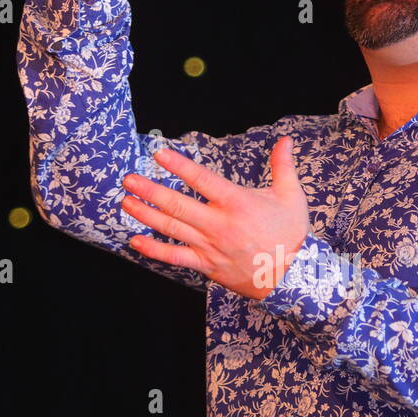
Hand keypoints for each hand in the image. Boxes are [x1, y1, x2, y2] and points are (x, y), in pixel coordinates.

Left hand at [120, 138, 309, 299]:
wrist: (291, 277)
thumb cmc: (290, 234)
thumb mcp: (291, 196)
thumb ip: (283, 166)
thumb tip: (285, 139)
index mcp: (237, 203)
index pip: (201, 179)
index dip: (179, 166)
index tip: (159, 154)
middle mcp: (219, 224)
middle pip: (177, 204)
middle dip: (150, 190)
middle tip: (129, 179)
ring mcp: (210, 246)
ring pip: (171, 228)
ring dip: (146, 214)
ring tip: (126, 202)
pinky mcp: (206, 264)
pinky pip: (175, 257)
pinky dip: (154, 250)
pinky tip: (135, 240)